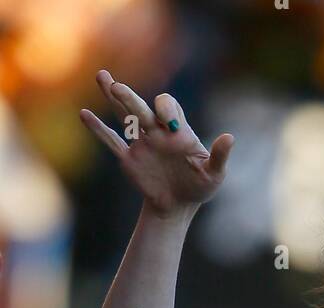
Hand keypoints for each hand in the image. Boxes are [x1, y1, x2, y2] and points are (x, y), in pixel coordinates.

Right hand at [79, 69, 233, 217]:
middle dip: (130, 98)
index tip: (170, 125)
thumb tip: (230, 137)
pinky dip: (99, 129)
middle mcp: (156, 130)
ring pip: (124, 115)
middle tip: (117, 86)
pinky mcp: (129, 159)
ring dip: (114, 98)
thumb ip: (219, 156)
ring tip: (102, 76)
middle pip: (141, 107)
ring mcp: (141, 142)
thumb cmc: (199, 187)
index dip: (167, 111)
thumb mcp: (214, 175)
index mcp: (177, 130)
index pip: (169, 107)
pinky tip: (84, 115)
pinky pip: (112, 141)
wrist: (178, 206)